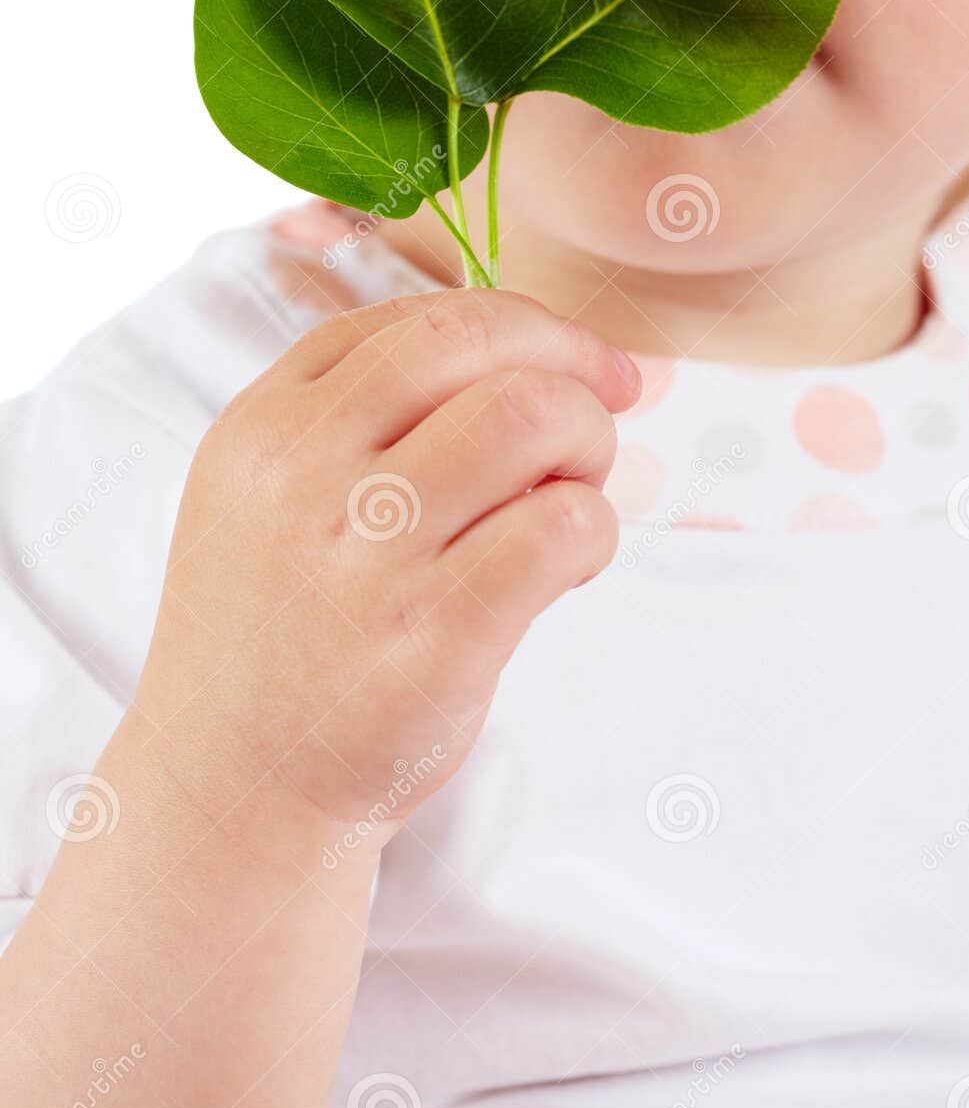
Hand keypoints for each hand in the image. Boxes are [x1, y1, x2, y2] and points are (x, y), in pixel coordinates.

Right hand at [137, 289, 640, 827]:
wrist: (234, 787)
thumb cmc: (281, 629)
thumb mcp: (267, 496)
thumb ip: (362, 415)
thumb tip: (535, 355)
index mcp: (265, 425)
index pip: (419, 320)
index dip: (526, 327)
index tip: (584, 365)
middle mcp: (305, 475)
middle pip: (481, 345)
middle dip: (569, 370)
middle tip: (590, 430)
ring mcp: (367, 556)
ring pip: (531, 418)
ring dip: (588, 446)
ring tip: (574, 500)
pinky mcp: (434, 638)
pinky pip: (561, 527)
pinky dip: (595, 530)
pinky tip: (570, 567)